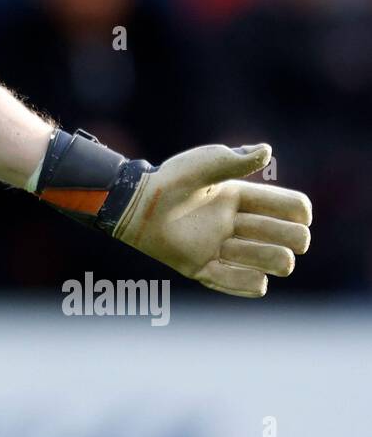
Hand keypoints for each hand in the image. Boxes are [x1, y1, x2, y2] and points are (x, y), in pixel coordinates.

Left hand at [114, 143, 311, 296]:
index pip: (291, 208)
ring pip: (273, 262)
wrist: (136, 207)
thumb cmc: (169, 181)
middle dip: (292, 238)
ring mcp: (222, 248)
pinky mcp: (203, 269)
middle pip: (289, 237)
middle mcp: (236, 225)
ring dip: (271, 259)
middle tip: (268, 234)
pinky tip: (253, 278)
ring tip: (245, 249)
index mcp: (240, 198)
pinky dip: (251, 283)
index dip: (300, 212)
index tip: (298, 214)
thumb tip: (268, 151)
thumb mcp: (203, 166)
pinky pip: (244, 285)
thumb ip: (234, 160)